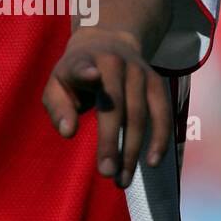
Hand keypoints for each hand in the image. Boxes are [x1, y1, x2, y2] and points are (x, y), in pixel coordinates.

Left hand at [42, 26, 171, 187]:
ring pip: (140, 114)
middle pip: (115, 105)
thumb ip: (58, 108)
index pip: (84, 67)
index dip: (87, 72)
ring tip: (122, 179)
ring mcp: (139, 71)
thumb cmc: (75, 74)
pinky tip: (152, 161)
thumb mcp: (57, 84)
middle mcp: (114, 63)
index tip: (92, 76)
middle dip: (111, 141)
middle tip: (106, 173)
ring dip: (132, 150)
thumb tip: (69, 133)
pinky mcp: (156, 82)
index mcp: (84, 61)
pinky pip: (162, 112)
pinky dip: (160, 137)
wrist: (107, 42)